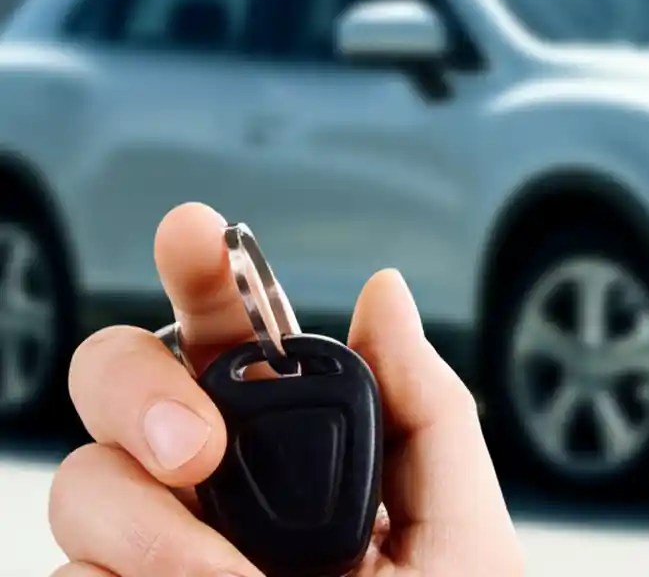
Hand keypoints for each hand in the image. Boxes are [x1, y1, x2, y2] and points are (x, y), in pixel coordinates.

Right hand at [47, 203, 522, 575]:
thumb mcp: (462, 538)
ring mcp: (151, 557)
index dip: (204, 278)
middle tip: (198, 448)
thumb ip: (426, 412)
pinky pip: (59, 575)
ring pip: (76, 480)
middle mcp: (211, 495)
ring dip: (141, 525)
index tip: (196, 233)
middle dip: (138, 386)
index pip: (232, 345)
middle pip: (121, 383)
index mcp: (299, 455)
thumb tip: (383, 293)